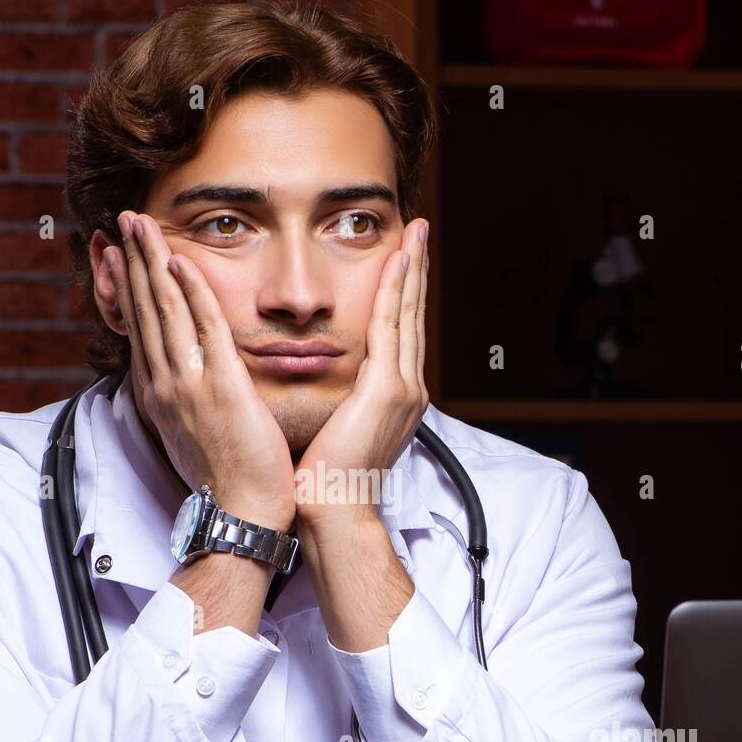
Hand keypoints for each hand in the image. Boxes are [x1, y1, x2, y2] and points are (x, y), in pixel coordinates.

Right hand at [104, 210, 294, 529]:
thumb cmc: (228, 479)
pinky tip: (180, 262)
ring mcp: (188, 386)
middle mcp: (163, 386)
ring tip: (141, 223)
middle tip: (123, 218)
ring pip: (163, 310)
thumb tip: (183, 376)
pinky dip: (190, 293)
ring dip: (151, 261)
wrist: (242, 515)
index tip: (114, 252)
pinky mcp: (221, 389)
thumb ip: (185, 397)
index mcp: (157, 394)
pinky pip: (203, 330)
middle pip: (142, 310)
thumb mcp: (192, 432)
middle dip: (131, 259)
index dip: (125, 285)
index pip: (136, 327)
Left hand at [295, 217, 429, 528]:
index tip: (402, 261)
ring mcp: (402, 388)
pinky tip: (398, 261)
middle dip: (416, 270)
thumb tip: (322, 390)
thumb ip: (338, 403)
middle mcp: (407, 389)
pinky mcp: (386, 389)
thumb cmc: (325, 482)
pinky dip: (395, 291)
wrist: (334, 511)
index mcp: (394, 399)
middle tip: (419, 230)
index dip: (402, 294)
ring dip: (411, 269)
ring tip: (416, 232)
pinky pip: (390, 326)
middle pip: (412, 315)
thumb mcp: (335, 431)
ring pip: (406, 314)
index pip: (399, 333)